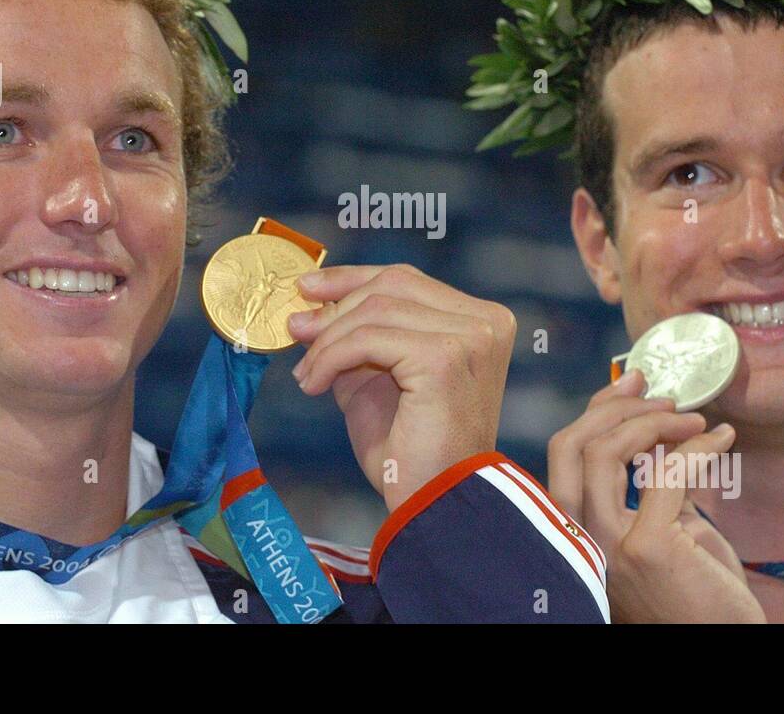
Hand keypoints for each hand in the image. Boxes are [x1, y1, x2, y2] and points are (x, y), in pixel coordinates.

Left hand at [287, 264, 514, 512]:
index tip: (307, 289)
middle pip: (393, 285)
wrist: (432, 504)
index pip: (407, 279)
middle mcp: (486, 322)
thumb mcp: (377, 378)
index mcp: (481, 321)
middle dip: (335, 307)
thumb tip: (309, 306)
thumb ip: (355, 337)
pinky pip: (368, 338)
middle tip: (297, 332)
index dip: (352, 279)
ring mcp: (471, 337)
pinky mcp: (445, 357)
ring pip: (377, 309)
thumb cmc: (410, 452)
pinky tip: (314, 385)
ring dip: (328, 341)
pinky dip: (331, 356)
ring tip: (307, 375)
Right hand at [547, 368, 765, 622]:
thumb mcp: (666, 530)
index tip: (632, 383)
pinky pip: (666, 472)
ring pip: (604, 451)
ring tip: (694, 419)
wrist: (723, 643)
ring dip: (652, 420)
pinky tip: (722, 440)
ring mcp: (609, 545)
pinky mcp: (646, 548)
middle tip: (662, 396)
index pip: (565, 454)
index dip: (597, 409)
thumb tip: (658, 429)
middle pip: (571, 445)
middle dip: (616, 406)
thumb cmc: (700, 593)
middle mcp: (582, 538)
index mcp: (580, 531)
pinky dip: (697, 446)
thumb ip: (651, 488)